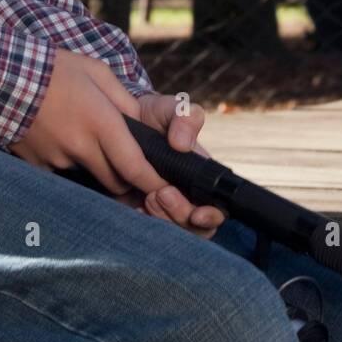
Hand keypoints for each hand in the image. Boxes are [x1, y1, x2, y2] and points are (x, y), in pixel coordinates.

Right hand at [8, 50, 223, 239]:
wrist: (3, 77)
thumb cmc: (56, 69)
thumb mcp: (98, 73)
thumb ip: (123, 101)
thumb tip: (140, 123)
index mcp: (100, 122)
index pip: (134, 166)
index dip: (153, 182)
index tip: (166, 188)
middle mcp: (80, 147)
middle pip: (116, 181)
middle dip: (127, 178)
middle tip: (130, 164)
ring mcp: (57, 160)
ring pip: (90, 177)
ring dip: (97, 167)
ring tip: (85, 138)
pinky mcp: (38, 167)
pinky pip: (65, 173)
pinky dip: (70, 163)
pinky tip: (62, 139)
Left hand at [132, 93, 226, 240]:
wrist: (124, 121)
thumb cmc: (155, 115)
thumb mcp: (172, 108)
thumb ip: (185, 118)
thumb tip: (182, 144)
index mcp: (201, 176)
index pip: (217, 209)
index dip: (211, 217)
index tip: (197, 214)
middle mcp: (186, 195)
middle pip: (196, 227)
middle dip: (180, 214)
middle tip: (160, 192)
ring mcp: (163, 206)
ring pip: (173, 232)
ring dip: (161, 218)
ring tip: (147, 195)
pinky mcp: (139, 210)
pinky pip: (146, 231)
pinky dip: (142, 223)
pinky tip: (135, 206)